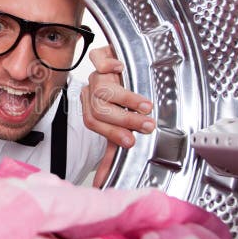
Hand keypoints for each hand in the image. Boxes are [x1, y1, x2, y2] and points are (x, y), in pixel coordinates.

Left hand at [80, 46, 155, 186]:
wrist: (128, 68)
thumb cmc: (123, 101)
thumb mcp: (118, 127)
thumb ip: (112, 153)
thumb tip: (103, 183)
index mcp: (92, 109)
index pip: (94, 123)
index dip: (112, 133)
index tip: (132, 142)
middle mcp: (92, 92)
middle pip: (98, 108)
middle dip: (124, 119)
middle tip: (146, 125)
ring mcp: (96, 74)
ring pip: (102, 88)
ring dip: (126, 99)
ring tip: (145, 107)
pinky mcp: (103, 55)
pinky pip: (98, 58)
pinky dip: (107, 63)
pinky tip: (121, 69)